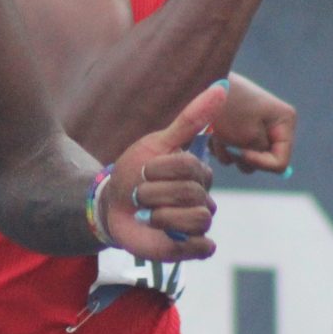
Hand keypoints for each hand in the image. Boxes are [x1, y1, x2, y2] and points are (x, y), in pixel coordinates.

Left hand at [103, 82, 224, 260]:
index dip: (160, 169)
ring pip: (198, 219)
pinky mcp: (191, 247)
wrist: (111, 207)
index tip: (143, 171)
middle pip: (190, 194)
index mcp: (198, 172)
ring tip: (146, 215)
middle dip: (154, 193)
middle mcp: (203, 196)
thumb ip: (190, 119)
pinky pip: (204, 247)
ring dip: (163, 216)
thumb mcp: (156, 144)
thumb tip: (221, 86)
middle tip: (139, 195)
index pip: (189, 167)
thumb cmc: (134, 173)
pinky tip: (168, 236)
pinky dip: (187, 243)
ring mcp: (198, 222)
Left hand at [209, 74, 295, 173]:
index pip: (280, 163)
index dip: (260, 163)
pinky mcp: (236, 124)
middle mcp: (273, 122)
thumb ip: (260, 155)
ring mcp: (253, 123)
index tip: (240, 152)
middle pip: (261, 160)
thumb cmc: (227, 109)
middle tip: (226, 140)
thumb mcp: (248, 137)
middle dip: (240, 155)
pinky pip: (230, 147)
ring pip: (242, 156)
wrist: (200, 83)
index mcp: (285, 121)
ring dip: (226, 151)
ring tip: (216, 132)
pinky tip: (209, 130)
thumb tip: (259, 161)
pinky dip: (218, 144)